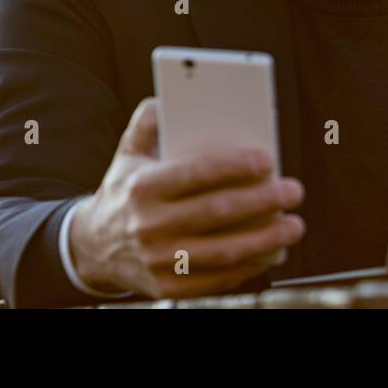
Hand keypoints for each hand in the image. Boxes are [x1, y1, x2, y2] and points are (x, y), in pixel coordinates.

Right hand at [68, 97, 304, 298]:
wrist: (94, 247)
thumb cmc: (126, 189)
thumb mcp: (129, 150)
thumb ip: (150, 120)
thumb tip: (172, 99)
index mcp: (143, 187)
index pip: (197, 172)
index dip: (236, 165)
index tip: (269, 160)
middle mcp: (149, 226)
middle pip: (218, 212)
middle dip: (263, 201)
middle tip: (293, 190)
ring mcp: (160, 261)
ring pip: (224, 251)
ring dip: (266, 239)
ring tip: (293, 225)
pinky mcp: (169, 288)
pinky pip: (218, 279)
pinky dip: (250, 266)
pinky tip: (272, 251)